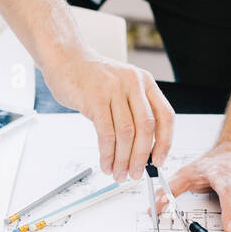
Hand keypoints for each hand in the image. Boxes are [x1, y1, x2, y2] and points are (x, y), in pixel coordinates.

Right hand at [42, 54, 173, 181]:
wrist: (65, 57)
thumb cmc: (92, 76)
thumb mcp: (122, 86)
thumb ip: (134, 109)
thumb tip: (142, 149)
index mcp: (145, 82)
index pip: (165, 116)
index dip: (165, 142)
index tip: (158, 160)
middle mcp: (133, 83)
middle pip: (146, 128)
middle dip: (141, 157)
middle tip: (135, 174)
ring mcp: (114, 89)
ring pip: (126, 134)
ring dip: (123, 160)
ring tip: (118, 173)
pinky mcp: (95, 98)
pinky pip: (106, 134)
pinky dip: (107, 154)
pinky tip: (105, 163)